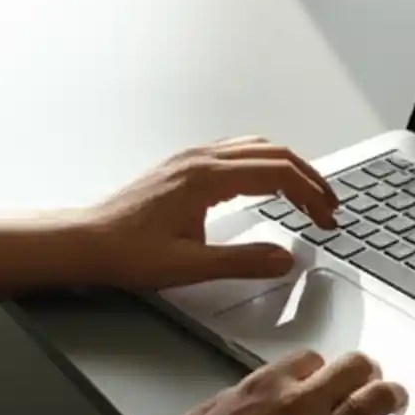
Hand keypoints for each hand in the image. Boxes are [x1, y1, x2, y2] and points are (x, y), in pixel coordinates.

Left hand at [84, 136, 337, 289]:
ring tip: (307, 196)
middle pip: (274, 153)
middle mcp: (202, 160)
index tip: (326, 218)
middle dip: (309, 179)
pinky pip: (238, 152)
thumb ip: (242, 262)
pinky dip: (266, 165)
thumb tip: (284, 259)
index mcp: (207, 178)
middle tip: (329, 207)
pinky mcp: (185, 165)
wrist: (85, 242)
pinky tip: (269, 186)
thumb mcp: (189, 266)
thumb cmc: (126, 252)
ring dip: (289, 168)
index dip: (311, 194)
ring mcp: (193, 159)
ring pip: (257, 147)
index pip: (278, 173)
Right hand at [114, 350, 414, 414]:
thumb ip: (226, 401)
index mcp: (263, 388)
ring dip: (391, 393)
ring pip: (378, 398)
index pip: (309, 359)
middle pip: (352, 368)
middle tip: (367, 377)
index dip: (318, 368)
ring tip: (395, 397)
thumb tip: (245, 397)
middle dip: (363, 369)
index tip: (320, 378)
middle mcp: (301, 405)